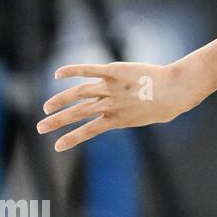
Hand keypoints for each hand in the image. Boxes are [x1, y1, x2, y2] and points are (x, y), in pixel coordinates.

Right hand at [36, 62, 200, 151]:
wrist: (176, 90)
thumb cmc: (170, 104)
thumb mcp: (154, 115)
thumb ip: (141, 114)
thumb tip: (146, 113)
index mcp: (118, 119)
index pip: (89, 131)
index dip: (72, 138)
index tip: (57, 147)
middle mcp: (111, 104)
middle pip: (78, 113)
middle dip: (58, 122)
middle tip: (40, 127)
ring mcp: (111, 88)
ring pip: (79, 94)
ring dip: (60, 101)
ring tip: (46, 108)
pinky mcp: (115, 71)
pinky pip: (90, 70)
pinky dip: (73, 70)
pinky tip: (57, 74)